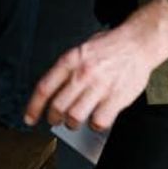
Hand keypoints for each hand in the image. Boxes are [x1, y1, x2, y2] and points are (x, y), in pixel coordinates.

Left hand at [23, 0, 167, 131]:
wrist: (137, 43)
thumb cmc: (109, 47)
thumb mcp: (80, 51)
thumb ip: (67, 70)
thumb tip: (53, 93)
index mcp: (70, 60)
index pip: (44, 88)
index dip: (33, 107)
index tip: (29, 118)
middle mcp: (82, 74)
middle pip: (58, 106)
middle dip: (53, 118)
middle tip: (55, 120)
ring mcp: (99, 87)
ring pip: (75, 117)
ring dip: (72, 123)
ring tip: (74, 121)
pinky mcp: (116, 98)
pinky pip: (99, 121)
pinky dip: (95, 125)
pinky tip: (96, 119)